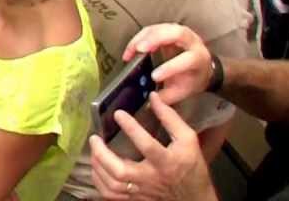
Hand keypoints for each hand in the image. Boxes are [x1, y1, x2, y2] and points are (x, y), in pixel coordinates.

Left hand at [89, 93, 216, 200]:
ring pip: (112, 185)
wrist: (194, 198)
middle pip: (121, 171)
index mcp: (167, 162)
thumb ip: (171, 119)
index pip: (147, 145)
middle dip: (102, 154)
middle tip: (94, 138)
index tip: (118, 113)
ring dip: (98, 166)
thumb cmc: (191, 167)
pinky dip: (99, 182)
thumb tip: (153, 98)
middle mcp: (151, 178)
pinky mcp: (135, 199)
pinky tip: (97, 168)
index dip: (132, 128)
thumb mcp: (188, 140)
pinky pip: (111, 195)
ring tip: (94, 150)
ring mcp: (141, 191)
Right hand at [124, 24, 211, 105]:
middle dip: (156, 39)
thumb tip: (150, 101)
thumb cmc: (192, 79)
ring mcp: (181, 32)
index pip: (186, 60)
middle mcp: (192, 42)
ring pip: (163, 28)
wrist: (203, 68)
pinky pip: (154, 28)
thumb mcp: (183, 91)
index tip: (153, 76)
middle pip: (176, 33)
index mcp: (198, 59)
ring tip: (133, 49)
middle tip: (139, 49)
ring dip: (145, 36)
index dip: (170, 67)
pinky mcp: (169, 28)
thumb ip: (168, 97)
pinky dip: (141, 36)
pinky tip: (133, 46)